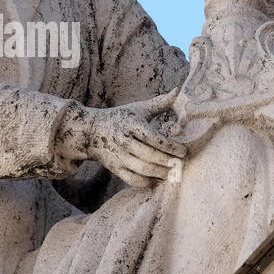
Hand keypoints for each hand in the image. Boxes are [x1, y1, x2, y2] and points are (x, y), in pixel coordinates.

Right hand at [56, 95, 185, 187]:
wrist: (91, 131)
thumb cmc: (120, 118)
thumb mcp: (138, 108)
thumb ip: (159, 103)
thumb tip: (177, 91)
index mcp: (132, 124)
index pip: (154, 138)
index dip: (170, 146)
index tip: (183, 151)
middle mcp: (124, 141)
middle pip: (150, 155)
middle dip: (168, 161)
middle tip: (180, 164)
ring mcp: (119, 156)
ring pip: (143, 169)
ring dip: (160, 173)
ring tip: (172, 172)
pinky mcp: (115, 168)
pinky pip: (133, 179)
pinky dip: (147, 182)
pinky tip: (157, 178)